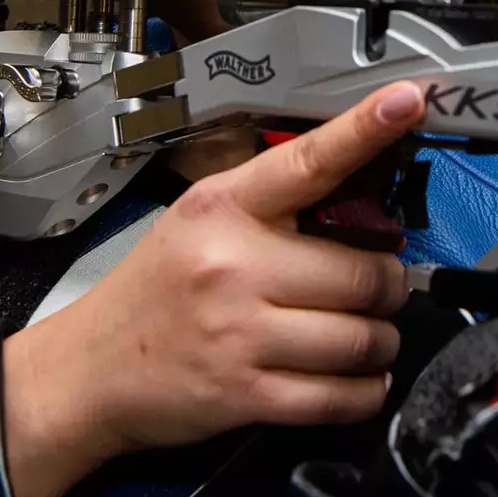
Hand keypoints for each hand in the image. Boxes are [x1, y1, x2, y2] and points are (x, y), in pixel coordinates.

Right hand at [3, 81, 424, 496]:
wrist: (90, 368)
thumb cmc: (158, 289)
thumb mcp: (201, 221)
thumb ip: (274, 208)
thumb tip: (369, 206)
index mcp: (225, 207)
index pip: (309, 160)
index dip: (365, 129)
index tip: (407, 101)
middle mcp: (233, 264)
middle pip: (363, 272)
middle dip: (388, 286)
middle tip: (378, 289)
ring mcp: (239, 332)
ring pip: (362, 338)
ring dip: (382, 342)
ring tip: (368, 336)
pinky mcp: (246, 394)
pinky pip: (340, 396)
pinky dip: (366, 391)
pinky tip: (360, 379)